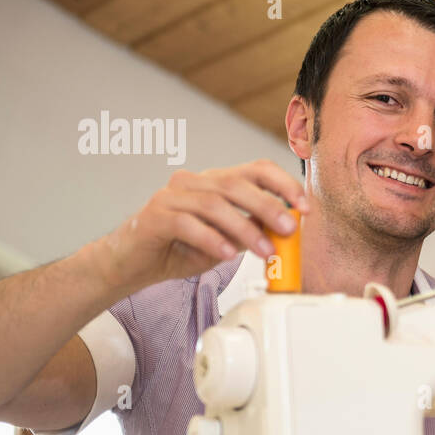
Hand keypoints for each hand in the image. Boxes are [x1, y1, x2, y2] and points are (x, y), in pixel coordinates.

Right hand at [88, 159, 309, 294]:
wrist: (129, 265)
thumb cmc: (179, 249)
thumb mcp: (225, 240)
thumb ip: (251, 229)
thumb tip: (286, 227)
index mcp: (214, 182)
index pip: (254, 169)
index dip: (283, 183)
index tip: (305, 206)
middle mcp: (193, 182)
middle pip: (236, 184)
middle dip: (268, 206)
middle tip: (289, 228)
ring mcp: (171, 196)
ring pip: (214, 204)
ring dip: (244, 228)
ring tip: (264, 251)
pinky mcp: (154, 216)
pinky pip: (188, 224)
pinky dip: (212, 239)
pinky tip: (228, 254)